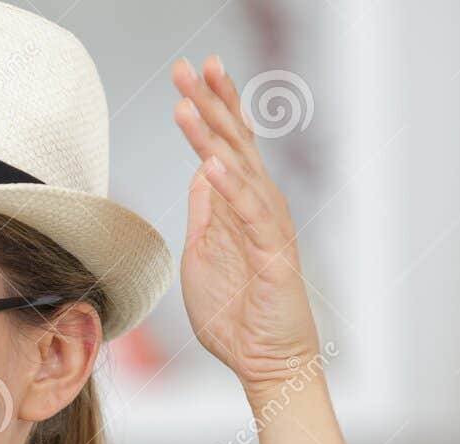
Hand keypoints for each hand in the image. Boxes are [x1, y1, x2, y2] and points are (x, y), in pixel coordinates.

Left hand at [170, 56, 320, 396]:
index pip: (229, 145)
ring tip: (186, 104)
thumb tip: (200, 171)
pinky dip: (229, 188)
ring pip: (240, 172)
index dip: (214, 106)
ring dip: (212, 137)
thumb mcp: (205, 253)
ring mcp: (268, 229)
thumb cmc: (236, 315)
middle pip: (235, 144)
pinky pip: (248, 217)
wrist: (265, 362)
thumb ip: (205, 212)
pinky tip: (210, 163)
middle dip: (212, 103)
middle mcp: (260, 208)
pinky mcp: (273, 257)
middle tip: (187, 65)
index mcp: (242, 205)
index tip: (194, 71)